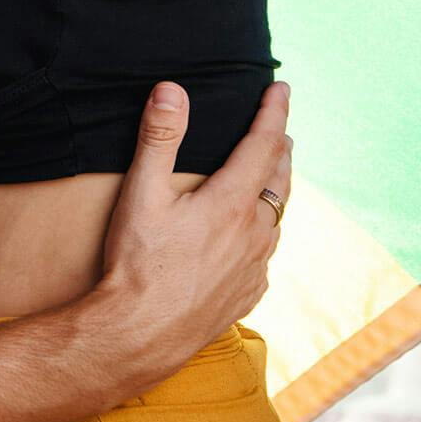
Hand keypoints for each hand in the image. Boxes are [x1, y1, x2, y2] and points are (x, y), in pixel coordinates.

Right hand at [99, 81, 291, 376]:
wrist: (142, 333)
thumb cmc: (138, 262)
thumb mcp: (142, 193)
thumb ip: (159, 138)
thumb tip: (172, 89)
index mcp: (231, 202)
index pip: (262, 145)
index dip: (273, 113)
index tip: (282, 88)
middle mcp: (254, 233)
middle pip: (280, 180)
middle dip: (281, 148)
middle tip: (281, 129)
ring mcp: (254, 266)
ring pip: (277, 218)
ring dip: (277, 189)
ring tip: (273, 177)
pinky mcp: (248, 292)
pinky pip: (266, 253)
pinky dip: (265, 231)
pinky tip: (255, 237)